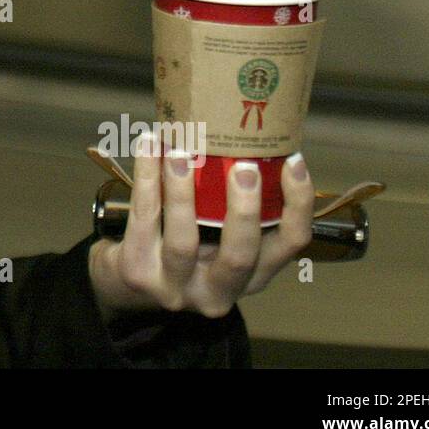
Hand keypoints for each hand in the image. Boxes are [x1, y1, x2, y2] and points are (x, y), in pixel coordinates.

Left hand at [88, 134, 314, 323]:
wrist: (129, 282)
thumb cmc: (184, 246)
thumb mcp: (219, 238)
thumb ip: (235, 206)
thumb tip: (249, 136)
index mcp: (251, 276)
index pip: (290, 245)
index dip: (298, 205)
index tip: (293, 161)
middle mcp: (218, 291)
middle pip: (240, 256)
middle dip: (244, 211)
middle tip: (244, 167)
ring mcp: (176, 287)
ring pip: (183, 242)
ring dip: (182, 194)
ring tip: (180, 153)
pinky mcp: (138, 272)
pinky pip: (144, 220)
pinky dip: (147, 179)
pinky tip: (149, 147)